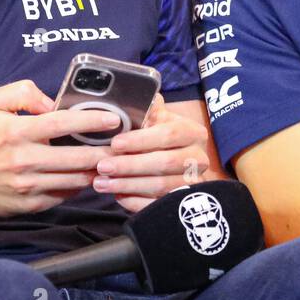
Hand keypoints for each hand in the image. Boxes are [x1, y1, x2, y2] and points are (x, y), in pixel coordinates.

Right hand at [0, 79, 124, 219]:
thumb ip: (23, 93)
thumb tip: (53, 102)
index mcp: (17, 131)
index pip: (62, 124)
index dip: (91, 121)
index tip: (113, 119)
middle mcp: (24, 159)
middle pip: (77, 156)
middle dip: (104, 151)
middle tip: (123, 144)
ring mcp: (29, 185)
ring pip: (76, 179)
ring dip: (97, 170)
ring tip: (112, 160)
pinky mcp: (32, 204)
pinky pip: (66, 194)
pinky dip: (80, 185)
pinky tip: (89, 175)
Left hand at [91, 94, 214, 211]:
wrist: (182, 164)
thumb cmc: (162, 137)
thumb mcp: (159, 119)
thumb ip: (149, 110)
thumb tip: (135, 94)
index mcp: (192, 132)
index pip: (169, 135)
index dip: (141, 140)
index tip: (115, 144)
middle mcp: (198, 158)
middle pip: (164, 163)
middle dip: (130, 166)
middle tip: (102, 167)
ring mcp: (192, 183)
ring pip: (161, 187)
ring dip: (128, 185)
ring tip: (101, 183)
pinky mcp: (182, 204)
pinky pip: (158, 205)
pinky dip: (135, 202)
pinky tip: (118, 196)